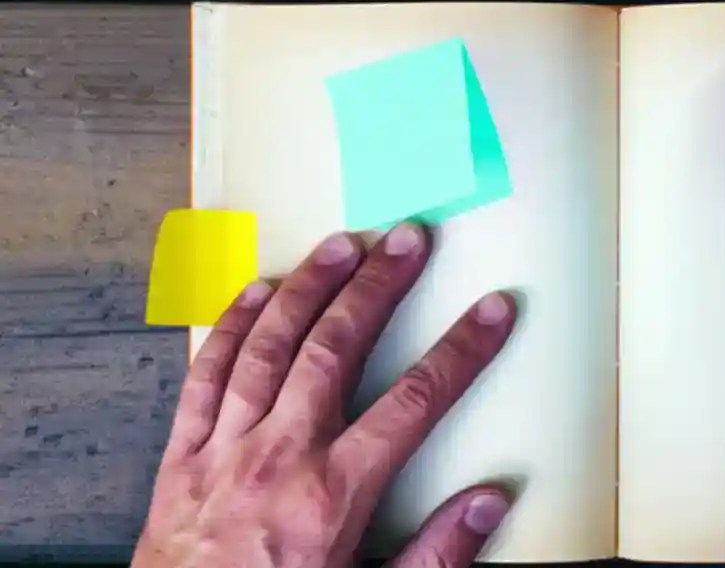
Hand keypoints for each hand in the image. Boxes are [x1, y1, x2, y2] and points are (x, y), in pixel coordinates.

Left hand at [134, 222, 517, 567]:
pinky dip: (232, 325)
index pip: (415, 401)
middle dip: (379, 286)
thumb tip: (487, 501)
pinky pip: (206, 375)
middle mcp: (278, 458)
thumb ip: (436, 555)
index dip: (462, 349)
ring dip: (309, 287)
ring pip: (270, 346)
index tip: (491, 312)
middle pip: (337, 348)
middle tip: (409, 239)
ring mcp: (224, 451)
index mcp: (333, 495)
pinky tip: (256, 291)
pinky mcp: (182, 457)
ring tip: (342, 244)